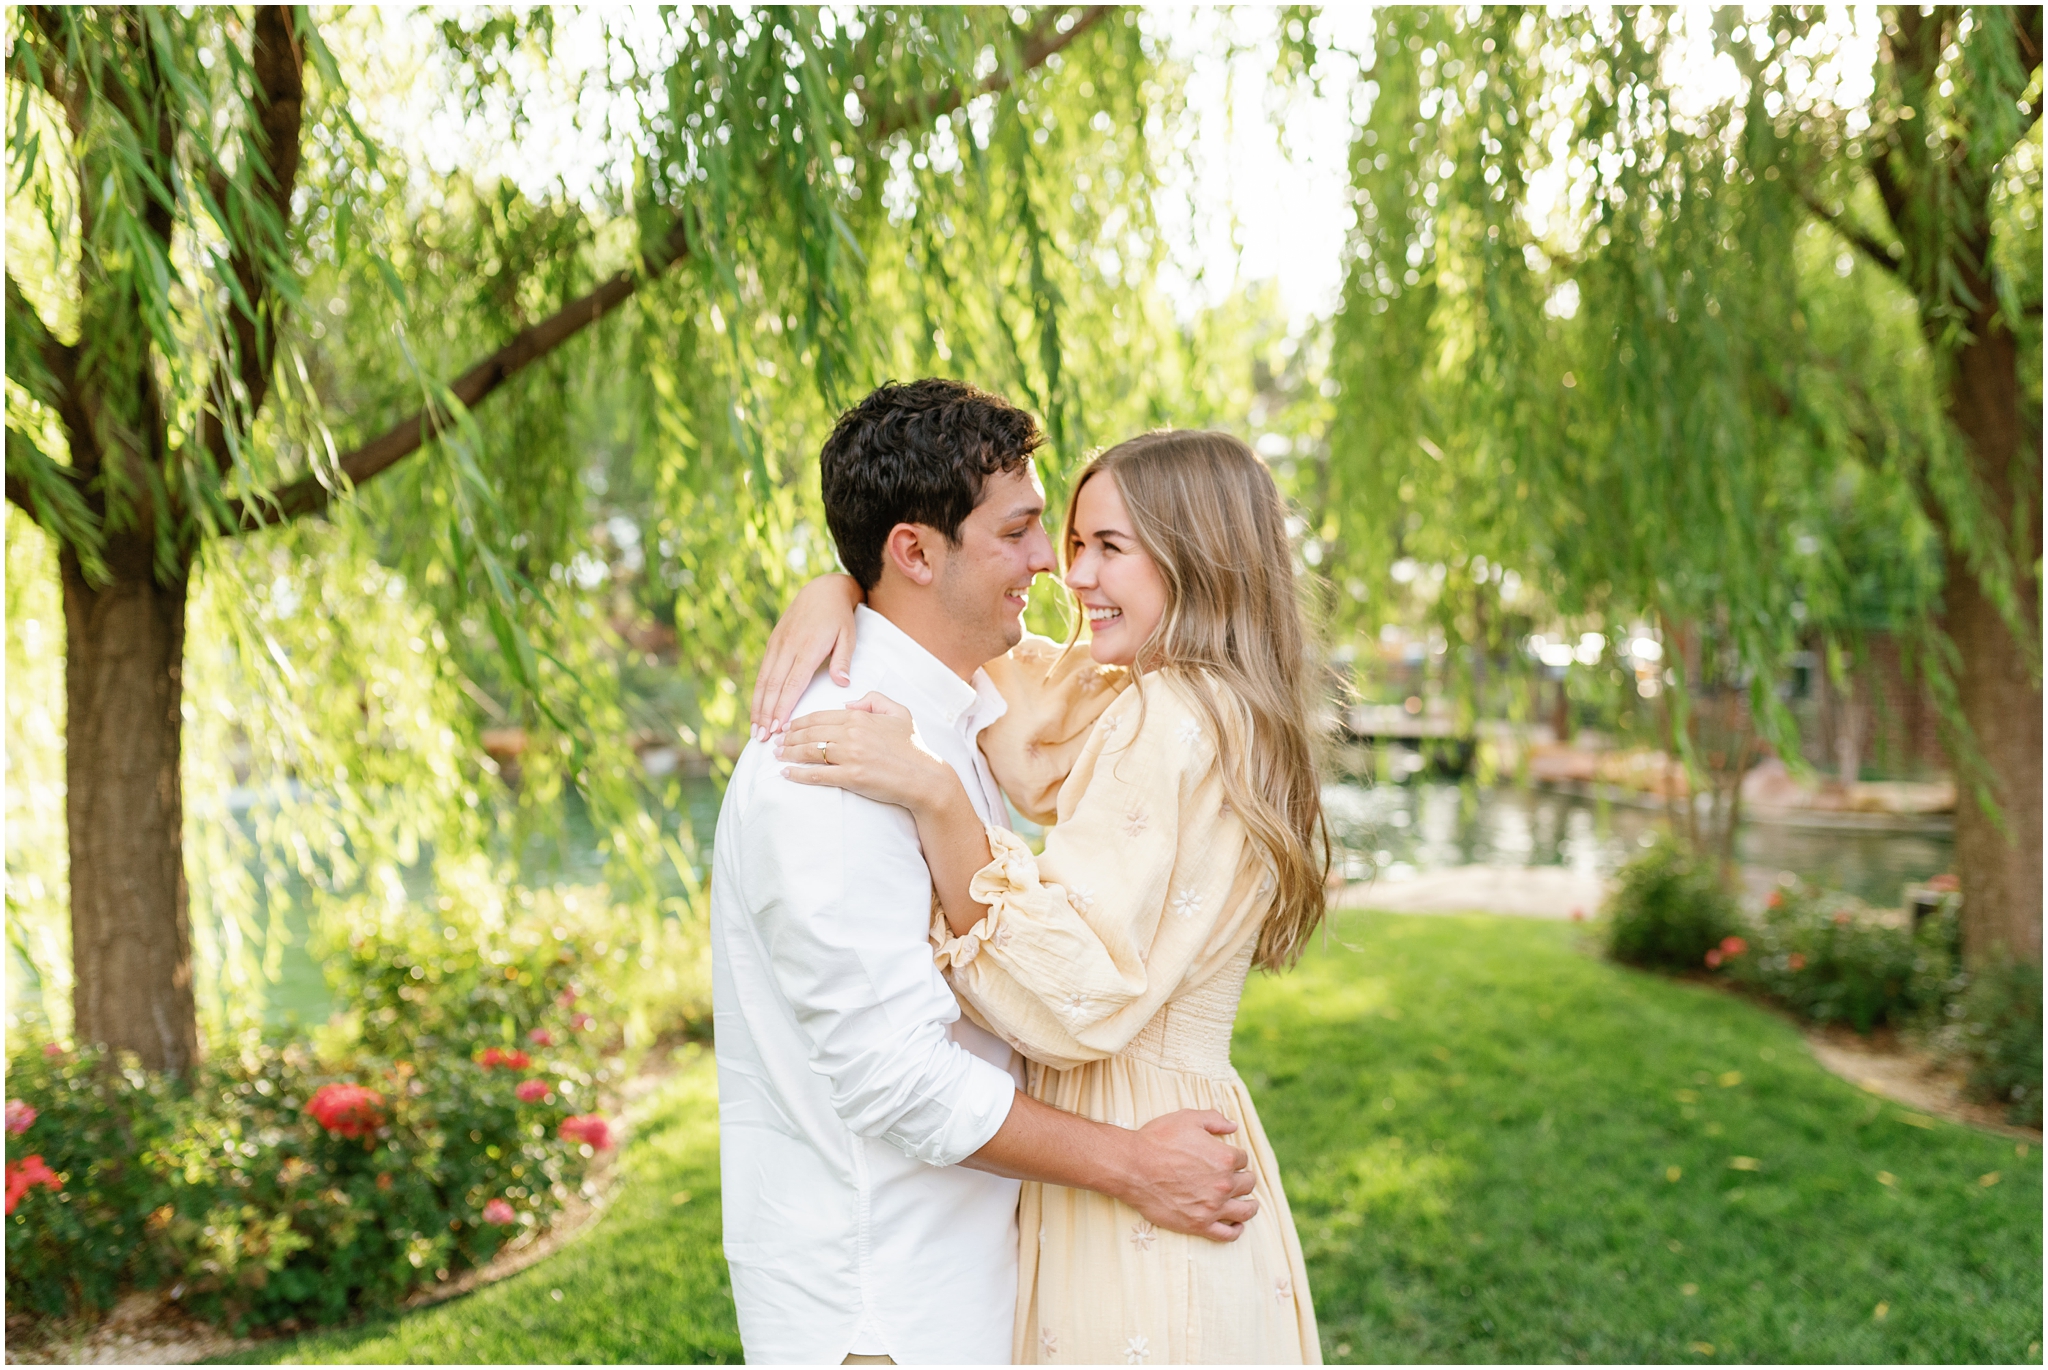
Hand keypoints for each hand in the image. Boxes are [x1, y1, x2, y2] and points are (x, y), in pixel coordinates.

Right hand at [750, 573, 863, 739]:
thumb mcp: (848, 636)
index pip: (792, 683)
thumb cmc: (840, 618)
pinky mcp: (773, 643)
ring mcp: (777, 645)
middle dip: (766, 714)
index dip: (783, 707)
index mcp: (808, 647)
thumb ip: (843, 660)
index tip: (778, 727)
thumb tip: (843, 684)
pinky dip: (758, 693)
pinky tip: (756, 710)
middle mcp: (788, 647)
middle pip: (773, 686)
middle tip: (763, 738)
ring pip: (763, 681)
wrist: (822, 590)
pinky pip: (762, 672)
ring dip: (758, 707)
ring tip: (756, 731)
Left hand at [778, 693, 957, 811]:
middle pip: (810, 733)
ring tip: (778, 755)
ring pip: (809, 752)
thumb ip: (874, 700)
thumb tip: (847, 704)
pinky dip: (798, 774)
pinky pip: (817, 774)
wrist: (924, 777)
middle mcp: (852, 734)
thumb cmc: (912, 746)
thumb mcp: (899, 712)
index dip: (800, 722)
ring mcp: (850, 756)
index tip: (788, 727)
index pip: (820, 717)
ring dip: (789, 753)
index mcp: (860, 717)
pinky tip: (786, 773)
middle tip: (776, 742)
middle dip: (789, 737)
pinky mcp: (851, 777)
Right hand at [1116, 1109, 1258, 1242]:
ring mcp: (1213, 1207)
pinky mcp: (1199, 1225)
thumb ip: (1214, 1120)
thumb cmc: (1157, 1140)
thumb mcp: (1187, 1118)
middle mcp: (1224, 1184)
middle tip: (1238, 1179)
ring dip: (1250, 1206)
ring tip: (1249, 1204)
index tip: (1229, 1159)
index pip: (1243, 1159)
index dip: (1236, 1158)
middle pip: (1248, 1184)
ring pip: (1245, 1211)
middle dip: (1245, 1179)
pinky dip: (1236, 1230)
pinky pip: (1228, 1234)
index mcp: (1225, 1157)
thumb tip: (1233, 1125)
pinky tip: (1236, 1225)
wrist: (1132, 1167)